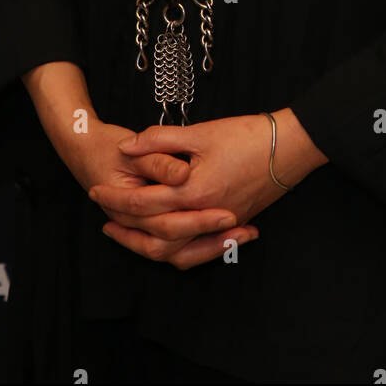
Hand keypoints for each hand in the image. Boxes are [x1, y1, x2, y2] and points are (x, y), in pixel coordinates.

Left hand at [88, 113, 317, 269]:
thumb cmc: (247, 135)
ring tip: (127, 234)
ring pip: (178, 252)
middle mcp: (206, 216)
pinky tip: (166, 240)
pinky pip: (199, 250)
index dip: (115, 198)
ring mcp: (222, 225)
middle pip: (155, 236)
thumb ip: (159, 140)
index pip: (143, 204)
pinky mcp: (233, 224)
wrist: (290, 146)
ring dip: (149, 246)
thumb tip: (126, 147)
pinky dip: (179, 250)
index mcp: (194, 193)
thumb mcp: (199, 132)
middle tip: (103, 217)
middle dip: (125, 228)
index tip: (95, 191)